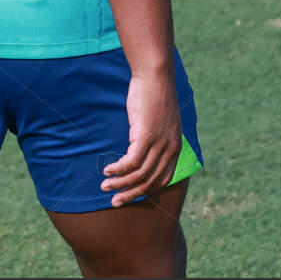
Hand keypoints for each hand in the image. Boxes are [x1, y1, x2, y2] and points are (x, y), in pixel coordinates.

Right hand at [102, 71, 180, 206]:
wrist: (155, 76)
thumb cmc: (155, 96)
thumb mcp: (162, 121)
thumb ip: (157, 137)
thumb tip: (143, 148)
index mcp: (175, 147)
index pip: (162, 179)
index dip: (146, 190)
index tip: (130, 195)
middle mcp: (170, 149)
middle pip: (149, 182)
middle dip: (130, 194)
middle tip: (115, 203)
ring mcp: (159, 144)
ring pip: (138, 175)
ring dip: (120, 184)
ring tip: (105, 186)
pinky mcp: (145, 136)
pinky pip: (130, 162)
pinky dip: (118, 169)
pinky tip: (107, 169)